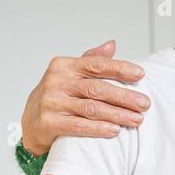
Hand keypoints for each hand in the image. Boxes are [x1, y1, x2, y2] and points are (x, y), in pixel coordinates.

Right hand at [19, 39, 151, 154]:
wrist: (29, 122)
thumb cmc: (56, 96)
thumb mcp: (69, 74)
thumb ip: (90, 60)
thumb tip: (112, 44)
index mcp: (64, 66)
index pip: (96, 65)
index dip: (119, 69)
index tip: (140, 75)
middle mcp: (57, 82)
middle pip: (97, 88)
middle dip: (124, 96)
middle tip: (145, 104)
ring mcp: (51, 102)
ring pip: (91, 108)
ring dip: (117, 115)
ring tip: (137, 120)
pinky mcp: (48, 122)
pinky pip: (78, 126)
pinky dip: (98, 128)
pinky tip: (115, 130)